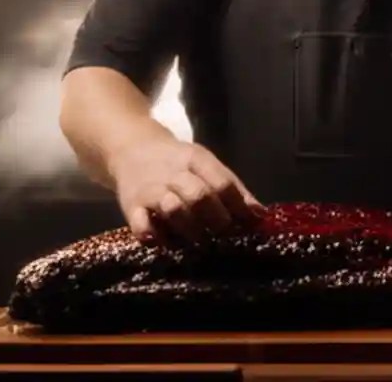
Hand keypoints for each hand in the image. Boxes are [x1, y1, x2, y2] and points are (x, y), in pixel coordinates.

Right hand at [111, 138, 263, 243]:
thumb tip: (260, 215)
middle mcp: (174, 174)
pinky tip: (165, 242)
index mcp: (196, 160)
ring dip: (191, 229)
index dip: (239, 206)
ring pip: (173, 209)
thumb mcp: (205, 165)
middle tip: (225, 235)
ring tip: (201, 242)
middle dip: (217, 219)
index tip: (249, 224)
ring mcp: (151, 190)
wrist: (132, 148)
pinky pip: (141, 224)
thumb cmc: (178, 163)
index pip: (222, 182)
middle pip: (199, 195)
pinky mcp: (131, 206)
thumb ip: (232, 189)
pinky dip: (153, 236)